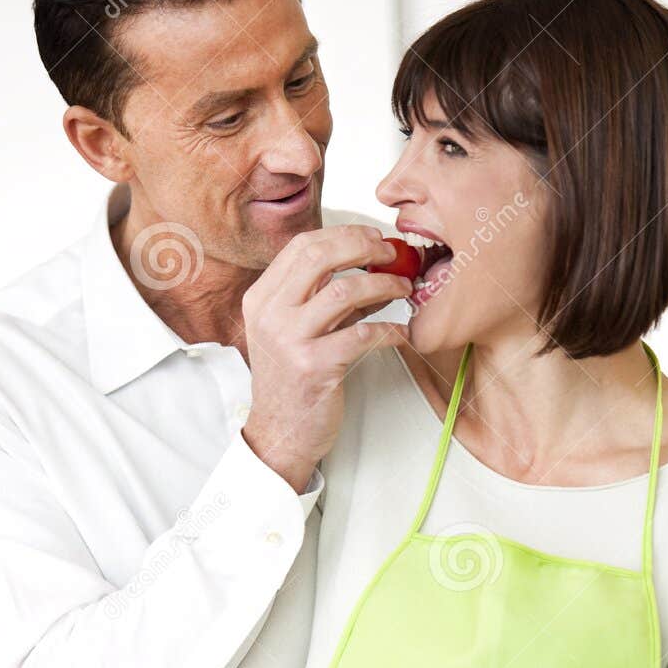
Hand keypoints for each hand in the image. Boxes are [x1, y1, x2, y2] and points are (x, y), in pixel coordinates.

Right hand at [241, 225, 412, 490]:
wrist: (280, 433)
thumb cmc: (293, 381)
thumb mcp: (293, 332)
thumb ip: (320, 298)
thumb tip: (369, 264)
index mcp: (262, 298)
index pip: (303, 246)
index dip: (344, 234)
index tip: (373, 237)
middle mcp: (271, 314)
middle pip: (321, 255)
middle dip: (364, 247)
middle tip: (394, 254)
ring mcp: (290, 340)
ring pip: (345, 290)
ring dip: (384, 285)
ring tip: (405, 290)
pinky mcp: (314, 367)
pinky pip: (363, 334)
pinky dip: (390, 329)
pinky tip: (403, 332)